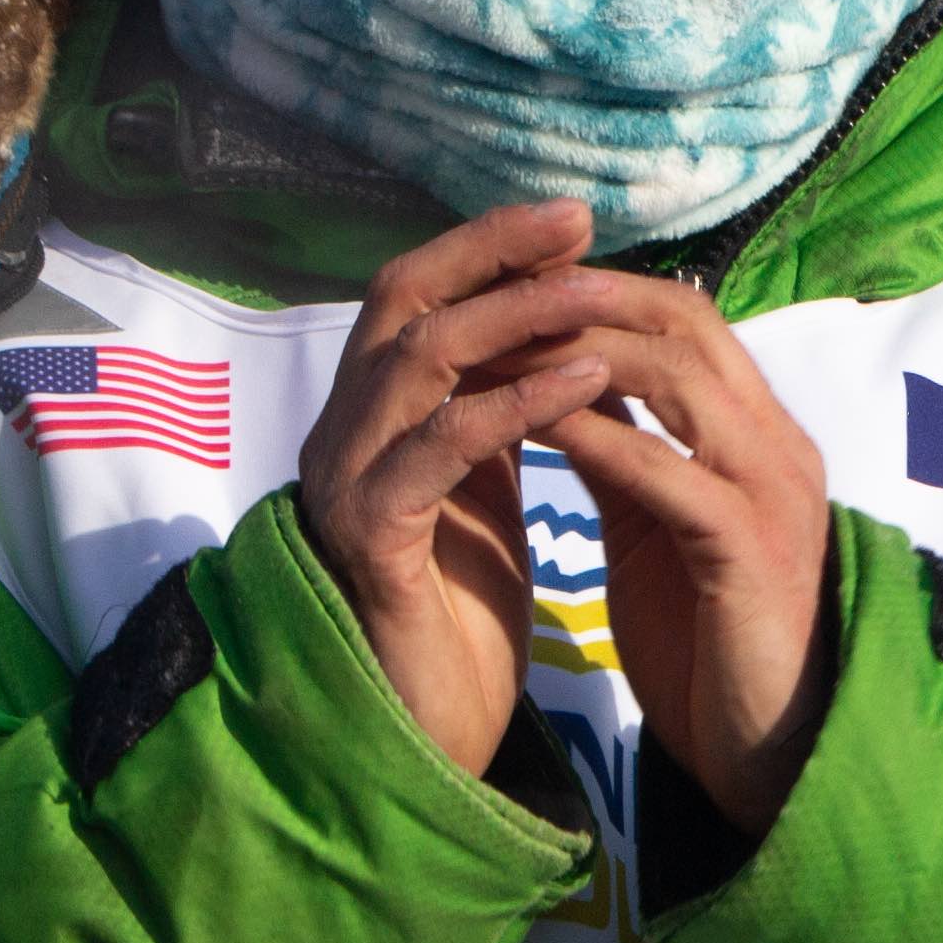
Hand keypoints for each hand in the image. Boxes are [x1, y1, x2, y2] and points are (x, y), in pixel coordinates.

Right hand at [297, 202, 626, 774]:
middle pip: (404, 302)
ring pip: (418, 363)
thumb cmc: (458, 608)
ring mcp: (348, 483)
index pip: (419, 295)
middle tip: (578, 225)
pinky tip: (582, 385)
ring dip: (514, 320)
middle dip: (492, 253)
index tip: (571, 217)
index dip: (488, 246)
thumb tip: (552, 330)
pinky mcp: (370, 540)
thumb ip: (494, 411)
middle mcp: (346, 433)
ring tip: (596, 298)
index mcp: (377, 416)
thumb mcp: (481, 488)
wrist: (428, 725)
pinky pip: (438, 451)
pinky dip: (513, 406)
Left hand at [517, 278, 840, 841]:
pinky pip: (670, 473)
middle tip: (499, 288)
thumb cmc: (710, 643)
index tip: (516, 283)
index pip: (688, 319)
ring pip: (682, 380)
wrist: (770, 748)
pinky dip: (600, 439)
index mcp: (760, 436)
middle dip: (588, 296)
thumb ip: (626, 457)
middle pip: (686, 325)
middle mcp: (778, 447)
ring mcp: (771, 494)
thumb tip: (565, 387)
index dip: (601, 289)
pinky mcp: (750, 552)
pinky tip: (535, 427)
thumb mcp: (657, 529)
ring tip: (503, 343)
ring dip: (583, 352)